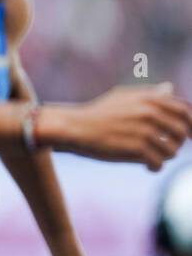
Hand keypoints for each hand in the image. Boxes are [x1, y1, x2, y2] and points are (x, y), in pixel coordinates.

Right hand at [41, 82, 191, 170]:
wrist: (74, 127)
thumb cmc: (98, 113)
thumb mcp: (123, 97)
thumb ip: (149, 93)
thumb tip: (170, 87)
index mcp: (149, 98)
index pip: (184, 110)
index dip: (191, 124)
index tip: (190, 136)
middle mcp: (150, 112)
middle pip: (182, 132)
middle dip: (178, 143)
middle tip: (168, 150)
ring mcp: (144, 130)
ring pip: (172, 150)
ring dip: (165, 157)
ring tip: (155, 158)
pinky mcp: (136, 147)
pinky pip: (158, 162)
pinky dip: (155, 167)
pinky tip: (149, 168)